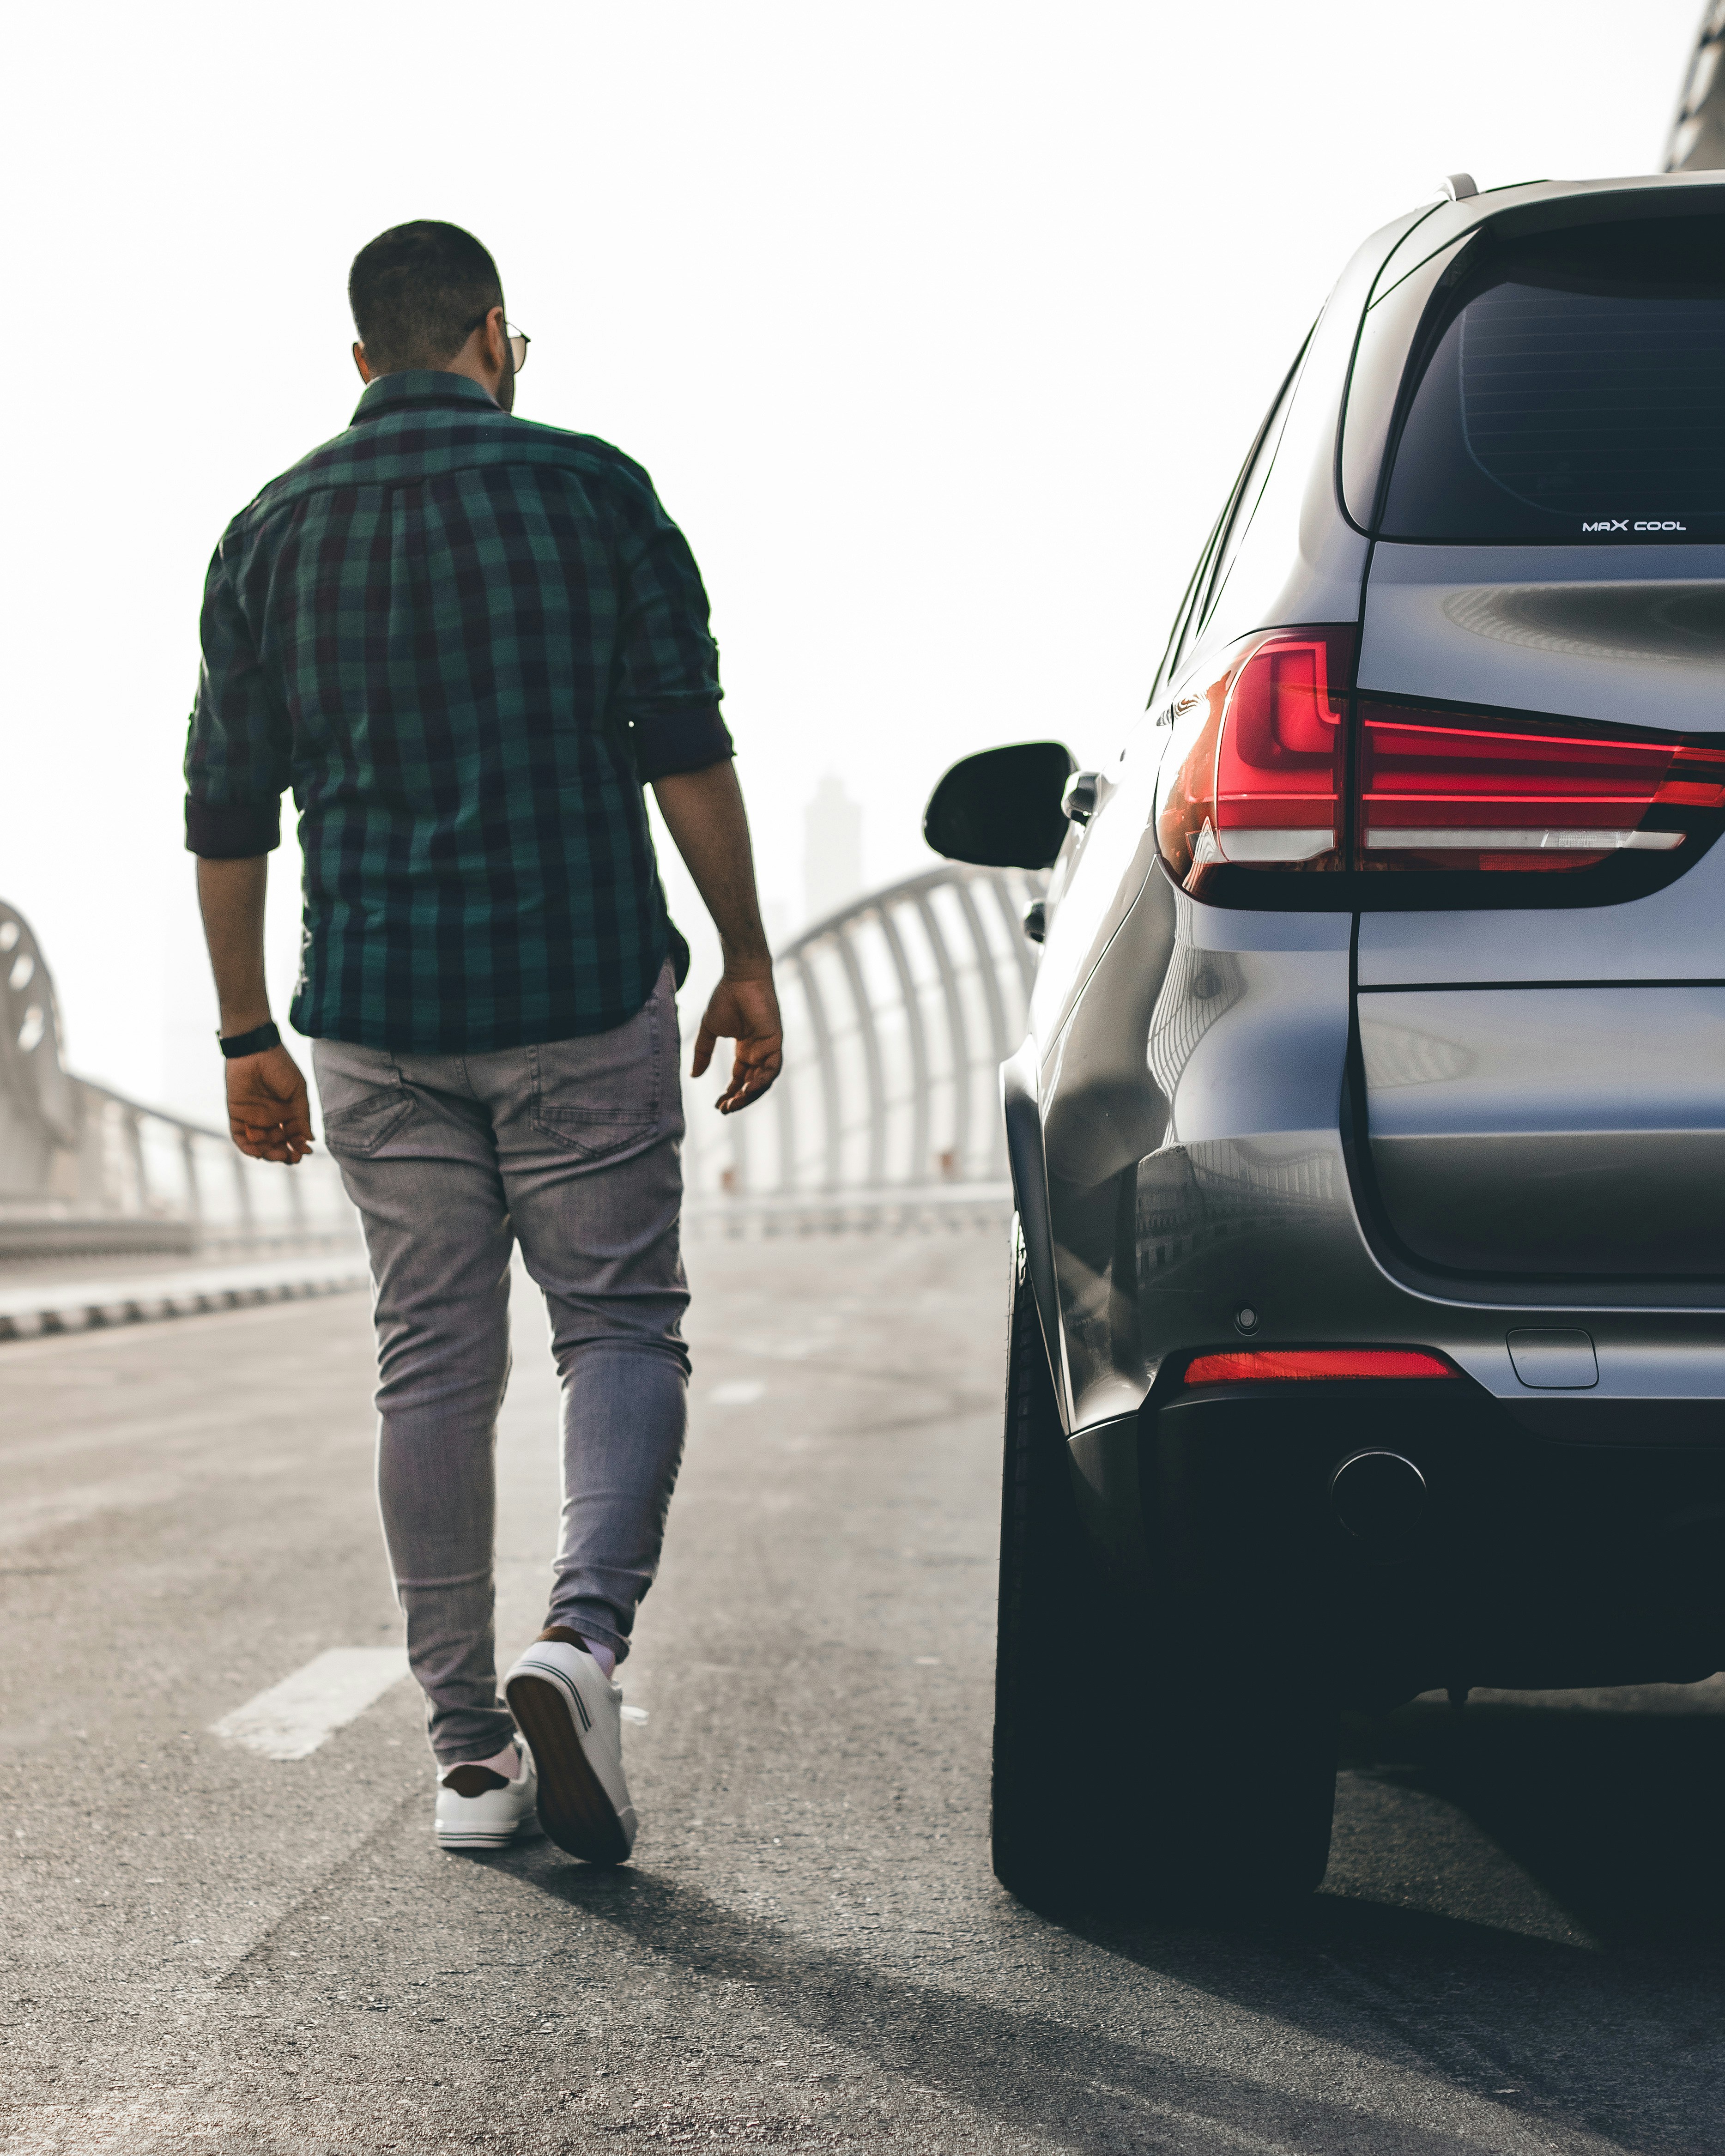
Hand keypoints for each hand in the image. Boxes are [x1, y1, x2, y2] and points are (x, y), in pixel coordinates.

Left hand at [226, 1043, 314, 1162]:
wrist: (256, 1051)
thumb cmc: (280, 1067)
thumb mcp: (298, 1092)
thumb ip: (302, 1116)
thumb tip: (309, 1140)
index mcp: (287, 1112)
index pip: (293, 1136)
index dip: (299, 1146)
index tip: (305, 1152)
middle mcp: (270, 1118)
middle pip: (277, 1144)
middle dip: (285, 1154)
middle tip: (291, 1158)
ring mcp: (253, 1118)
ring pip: (261, 1144)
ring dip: (269, 1153)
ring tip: (277, 1154)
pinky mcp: (237, 1115)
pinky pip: (241, 1137)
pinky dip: (249, 1148)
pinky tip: (259, 1153)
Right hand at [691, 970, 782, 1113]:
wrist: (740, 978)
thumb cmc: (726, 998)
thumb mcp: (709, 1031)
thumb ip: (703, 1053)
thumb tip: (694, 1076)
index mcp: (745, 1050)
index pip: (739, 1079)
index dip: (730, 1093)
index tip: (717, 1105)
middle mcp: (758, 1052)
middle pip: (751, 1084)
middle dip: (739, 1099)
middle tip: (725, 1109)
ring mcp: (768, 1048)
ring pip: (763, 1080)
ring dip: (749, 1095)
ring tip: (733, 1104)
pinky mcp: (775, 1042)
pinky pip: (772, 1069)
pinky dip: (761, 1081)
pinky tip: (747, 1089)